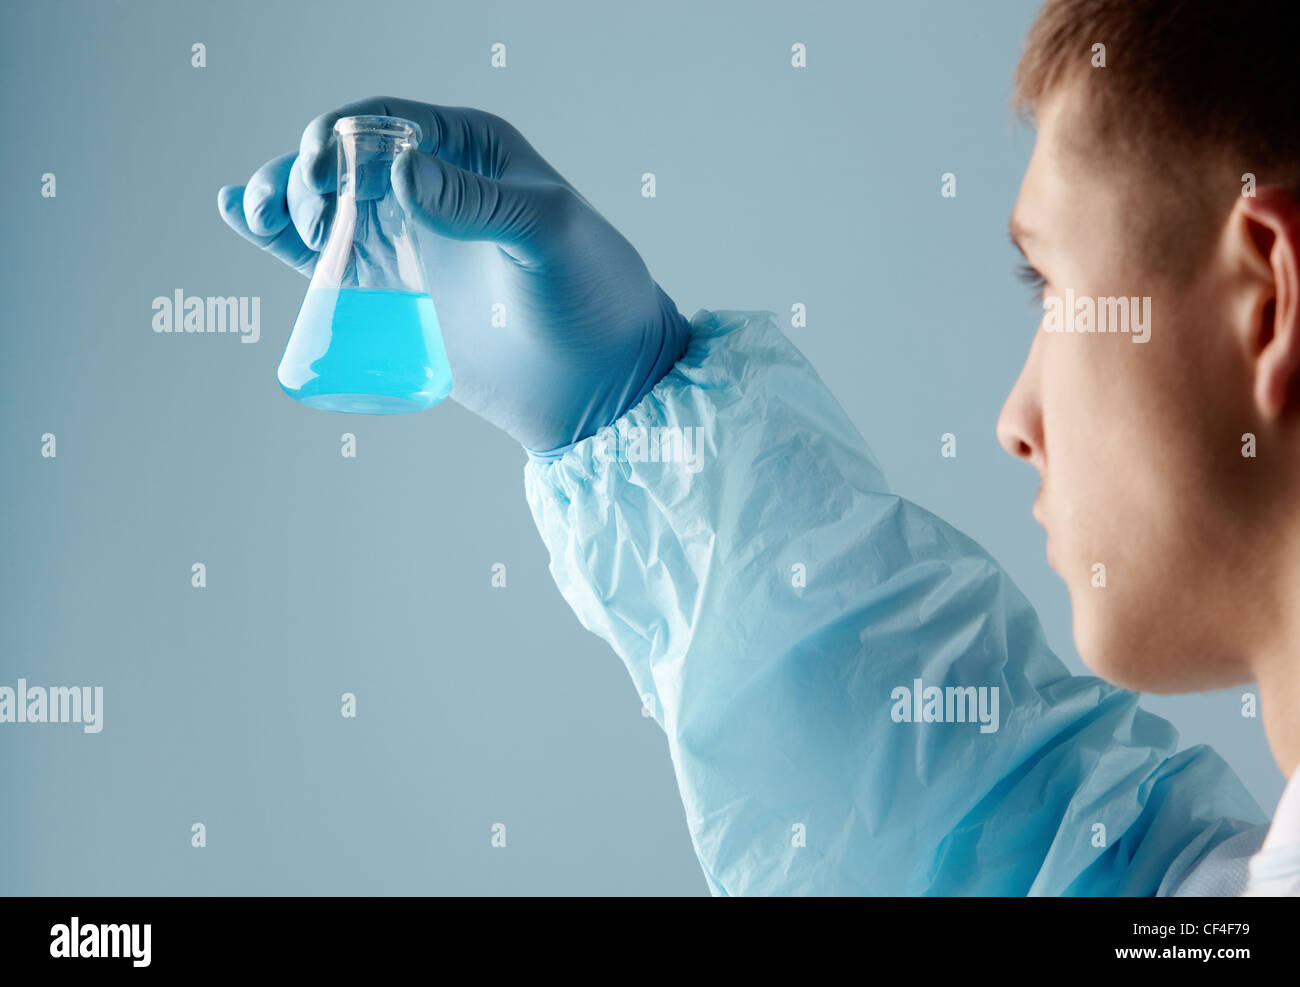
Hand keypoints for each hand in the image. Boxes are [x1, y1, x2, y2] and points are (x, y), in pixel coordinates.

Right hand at [217, 96, 690, 453]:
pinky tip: (243, 216)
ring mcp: (408, 238)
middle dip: (307, 173)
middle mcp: (432, 184)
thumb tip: (402, 171)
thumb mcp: (546, 235)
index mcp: (472, 149)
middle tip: (308, 215)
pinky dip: (282, 237)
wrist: (597, 380)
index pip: (386, 120)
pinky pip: (326, 254)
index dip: (340, 135)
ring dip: (282, 197)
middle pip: (343, 158)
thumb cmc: (591, 294)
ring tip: (255, 209)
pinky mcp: (392, 289)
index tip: (320, 170)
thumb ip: (476, 201)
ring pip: (325, 202)